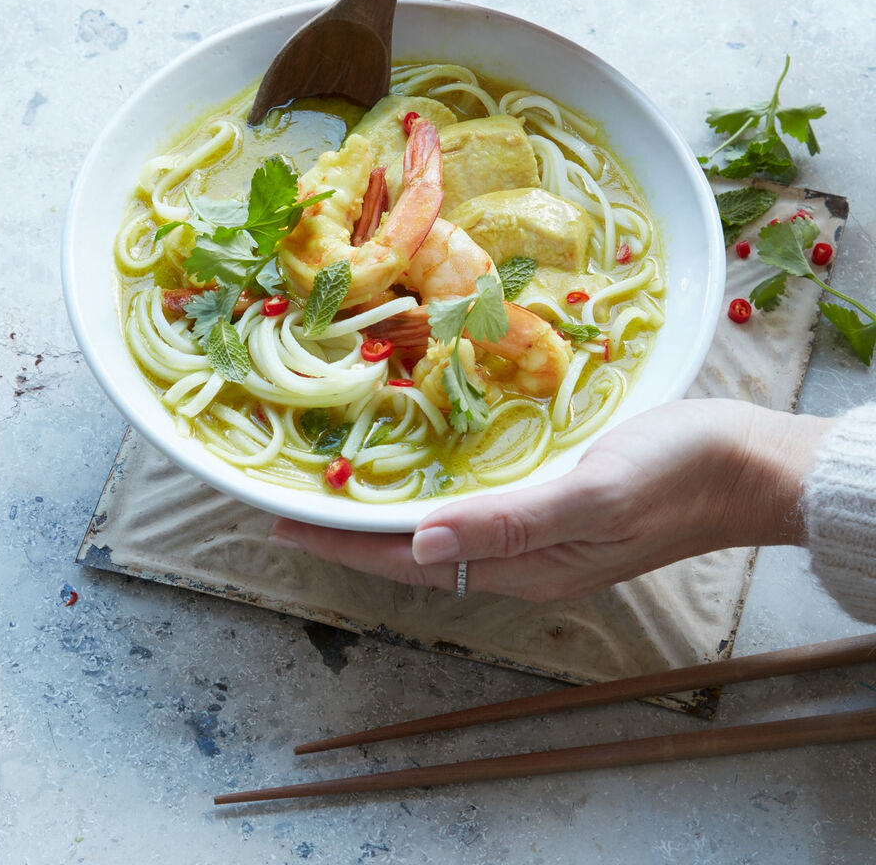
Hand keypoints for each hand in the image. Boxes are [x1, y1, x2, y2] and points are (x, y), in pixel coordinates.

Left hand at [271, 399, 831, 602]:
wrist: (748, 465)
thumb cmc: (678, 473)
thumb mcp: (594, 495)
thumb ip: (511, 522)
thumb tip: (421, 543)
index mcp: (526, 564)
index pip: (409, 561)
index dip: (343, 543)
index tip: (281, 521)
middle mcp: (522, 556)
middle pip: (415, 552)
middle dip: (351, 532)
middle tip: (293, 501)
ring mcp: (539, 530)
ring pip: (441, 530)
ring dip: (387, 513)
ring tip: (337, 488)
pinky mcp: (555, 501)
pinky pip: (474, 505)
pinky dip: (432, 491)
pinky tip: (420, 468)